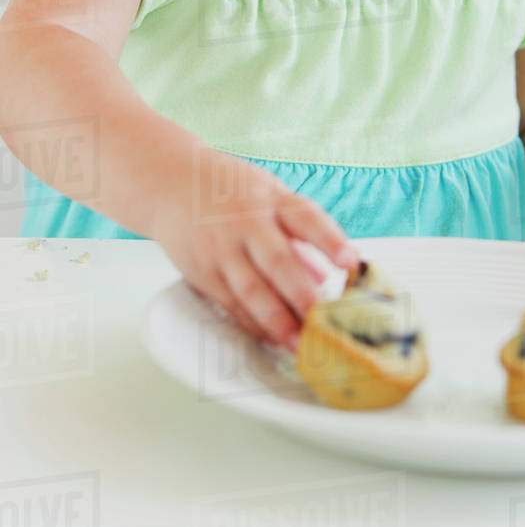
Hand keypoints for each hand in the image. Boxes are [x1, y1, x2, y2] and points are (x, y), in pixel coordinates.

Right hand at [150, 146, 359, 349]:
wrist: (171, 182)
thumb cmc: (231, 190)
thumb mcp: (270, 197)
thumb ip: (300, 235)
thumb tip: (326, 278)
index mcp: (271, 199)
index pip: (306, 218)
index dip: (330, 240)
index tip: (351, 262)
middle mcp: (246, 222)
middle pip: (278, 261)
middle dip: (303, 295)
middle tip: (325, 322)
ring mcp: (222, 248)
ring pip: (252, 290)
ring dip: (278, 320)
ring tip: (300, 343)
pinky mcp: (203, 271)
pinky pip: (231, 303)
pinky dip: (253, 323)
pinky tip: (272, 337)